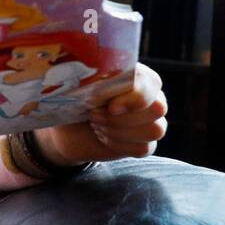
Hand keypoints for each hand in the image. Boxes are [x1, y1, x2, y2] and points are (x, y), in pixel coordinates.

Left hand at [32, 63, 167, 166]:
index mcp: (136, 76)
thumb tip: (97, 79)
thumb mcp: (77, 85)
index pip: (151, 83)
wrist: (67, 128)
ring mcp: (151, 121)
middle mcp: (150, 97)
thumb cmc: (73, 100)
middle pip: (158, 108)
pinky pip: (143, 148)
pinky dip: (118, 145)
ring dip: (119, 131)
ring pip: (154, 130)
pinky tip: (102, 137)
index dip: (135, 97)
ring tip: (96, 125)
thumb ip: (91, 77)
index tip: (110, 106)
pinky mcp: (145, 143)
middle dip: (121, 117)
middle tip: (93, 115)